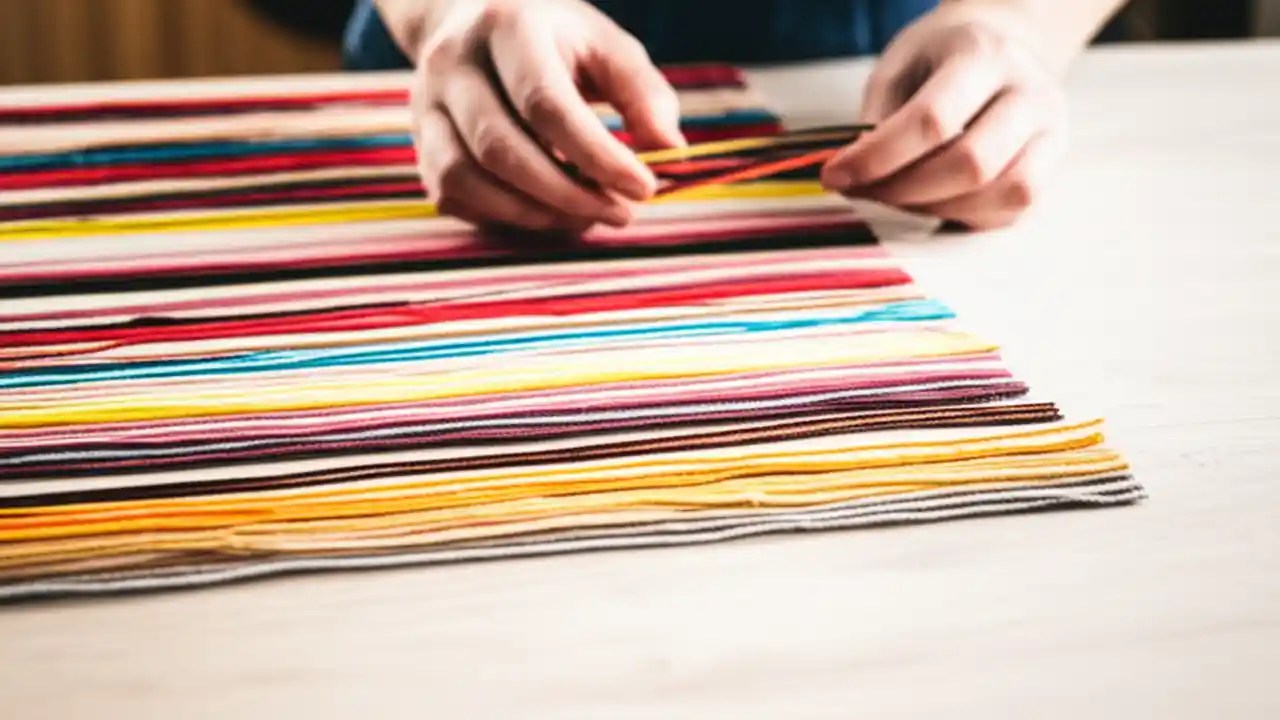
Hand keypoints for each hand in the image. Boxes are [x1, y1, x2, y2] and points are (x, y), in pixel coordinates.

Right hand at [378, 0, 685, 229]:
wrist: (474, 16)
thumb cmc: (557, 40)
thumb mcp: (607, 47)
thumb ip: (643, 93)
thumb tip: (668, 150)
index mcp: (508, 25)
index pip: (546, 104)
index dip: (597, 155)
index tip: (644, 187)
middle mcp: (454, 62)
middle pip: (501, 148)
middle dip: (567, 195)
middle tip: (621, 213)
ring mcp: (427, 104)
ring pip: (466, 179)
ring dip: (534, 213)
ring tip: (586, 216)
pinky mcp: (421, 141)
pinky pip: (452, 195)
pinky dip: (502, 215)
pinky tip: (546, 211)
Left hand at [821, 3, 1068, 229]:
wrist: (1006, 43)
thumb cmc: (941, 58)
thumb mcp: (898, 67)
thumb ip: (879, 118)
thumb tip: (856, 178)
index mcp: (983, 55)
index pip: (932, 120)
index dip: (877, 158)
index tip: (835, 174)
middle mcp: (1028, 91)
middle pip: (971, 164)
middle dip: (904, 190)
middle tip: (864, 190)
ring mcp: (1050, 130)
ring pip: (1000, 192)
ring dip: (936, 208)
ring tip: (898, 195)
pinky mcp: (1052, 163)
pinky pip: (1011, 208)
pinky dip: (965, 215)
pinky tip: (933, 200)